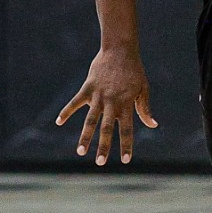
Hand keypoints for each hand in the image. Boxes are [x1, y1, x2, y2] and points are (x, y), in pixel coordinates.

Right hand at [56, 46, 156, 165]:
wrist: (119, 49)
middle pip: (107, 128)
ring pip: (90, 120)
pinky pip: (75, 102)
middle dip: (103, 146)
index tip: (124, 160)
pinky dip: (66, 111)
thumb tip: (153, 125)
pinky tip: (58, 122)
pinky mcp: (88, 88)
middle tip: (99, 162)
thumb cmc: (133, 70)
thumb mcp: (143, 88)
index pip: (127, 129)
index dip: (126, 145)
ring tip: (80, 152)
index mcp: (126, 104)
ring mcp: (98, 95)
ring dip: (85, 137)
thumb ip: (144, 108)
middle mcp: (111, 102)